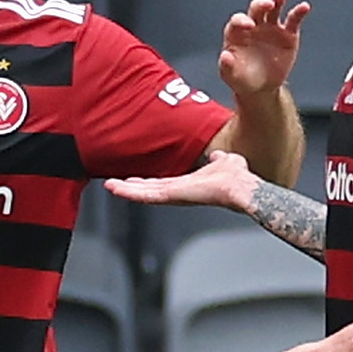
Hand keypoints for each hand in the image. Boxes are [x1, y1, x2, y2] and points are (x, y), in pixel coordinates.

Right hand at [104, 148, 259, 212]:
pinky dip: (131, 192)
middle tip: (112, 184)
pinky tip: (117, 188)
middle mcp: (180, 192)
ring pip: (145, 194)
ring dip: (126, 190)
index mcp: (189, 184)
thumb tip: (218, 156)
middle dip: (130, 187)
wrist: (241, 186)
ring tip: (110, 186)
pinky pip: (148, 195)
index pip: (162, 183)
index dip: (146, 182)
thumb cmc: (238, 177)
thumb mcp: (225, 161)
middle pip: (149, 190)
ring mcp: (175, 195)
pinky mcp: (173, 195)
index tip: (132, 179)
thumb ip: (218, 160)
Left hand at [220, 0, 307, 99]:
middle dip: (261, 4)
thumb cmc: (242, 79)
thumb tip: (225, 56)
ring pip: (274, 9)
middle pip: (256, 9)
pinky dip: (299, 12)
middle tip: (268, 5)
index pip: (238, 20)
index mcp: (237, 33)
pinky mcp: (288, 34)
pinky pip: (293, 20)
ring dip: (277, 0)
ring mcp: (271, 28)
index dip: (242, 20)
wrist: (261, 88)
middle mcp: (254, 25)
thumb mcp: (231, 76)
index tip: (249, 25)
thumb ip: (226, 66)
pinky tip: (304, 7)